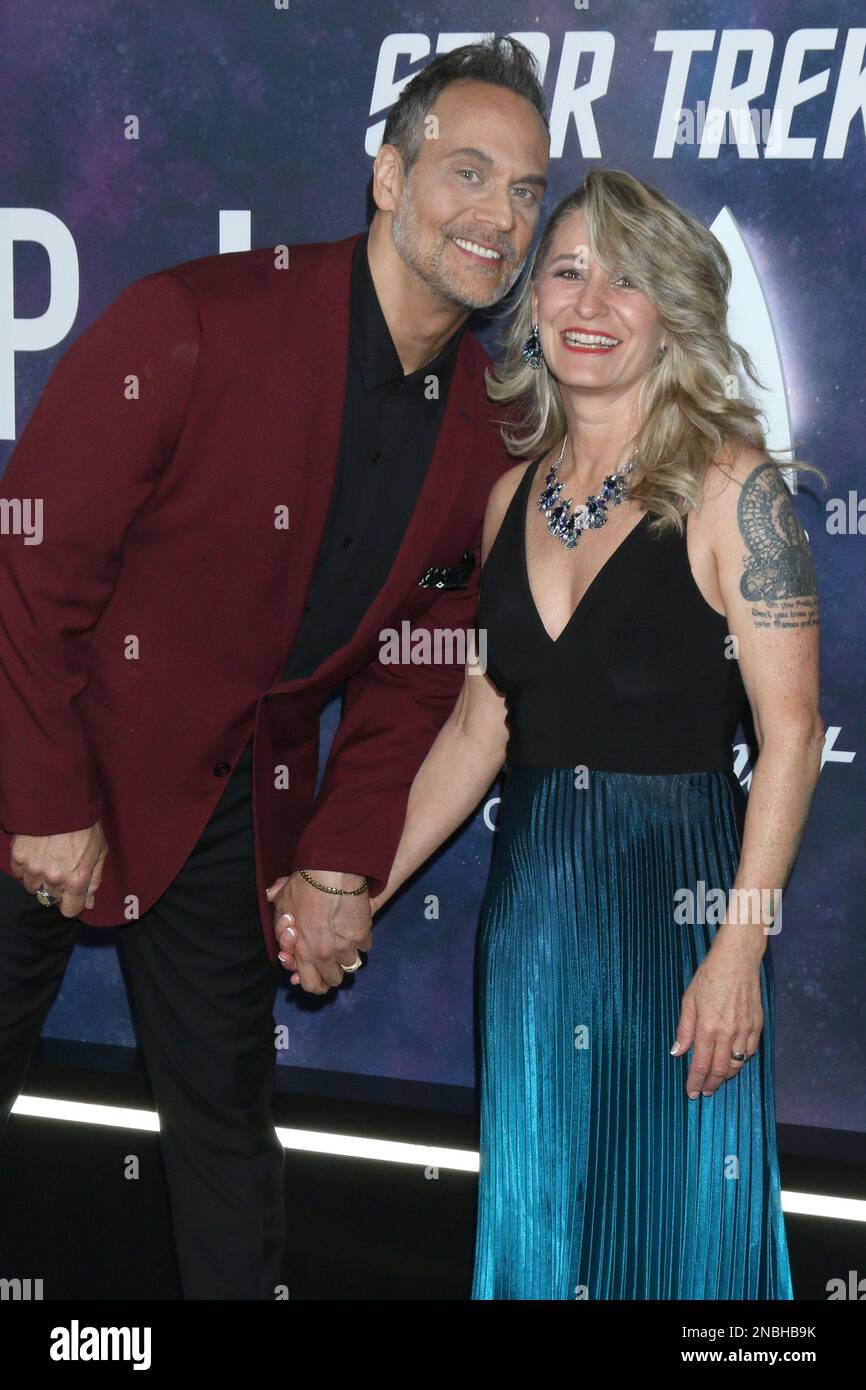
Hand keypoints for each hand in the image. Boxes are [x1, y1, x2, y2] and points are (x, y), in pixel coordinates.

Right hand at [10, 821, 107, 917]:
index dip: (72, 903)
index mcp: (76, 880)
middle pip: (50, 899)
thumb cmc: (85, 824)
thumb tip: (89, 903)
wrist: (61, 800)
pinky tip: (36, 852)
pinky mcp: (18, 856)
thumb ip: (94, 880)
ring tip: (48, 859)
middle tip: (61, 867)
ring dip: (39, 879)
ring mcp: (33, 868)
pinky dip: (26, 867)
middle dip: (57, 888)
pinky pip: (19, 872)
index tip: (72, 893)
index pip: (69, 910)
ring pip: (32, 887)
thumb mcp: (100, 852)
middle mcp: (53, 879)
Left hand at [265, 869, 372, 994]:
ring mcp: (346, 947)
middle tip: (331, 958)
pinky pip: (364, 946)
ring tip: (343, 938)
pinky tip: (354, 927)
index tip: (316, 972)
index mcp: (303, 952)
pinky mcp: (362, 935)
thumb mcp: (283, 902)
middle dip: (331, 972)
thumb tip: (278, 912)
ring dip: (347, 954)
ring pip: (350, 964)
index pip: (311, 985)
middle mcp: (325, 955)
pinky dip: (360, 939)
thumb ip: (280, 917)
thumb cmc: (303, 885)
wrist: (332, 872)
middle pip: (334, 980)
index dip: (314, 982)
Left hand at [671, 942, 763, 1097]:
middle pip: (720, 1070)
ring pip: (737, 1064)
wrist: (737, 960)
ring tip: (717, 1081)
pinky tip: (734, 1063)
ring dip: (727, 1076)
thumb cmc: (709, 976)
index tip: (691, 1092)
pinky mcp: (757, 1025)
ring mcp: (745, 1029)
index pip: (700, 1065)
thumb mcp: (689, 1000)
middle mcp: (727, 1032)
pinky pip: (750, 1051)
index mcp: (707, 1027)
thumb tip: (677, 1052)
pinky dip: (742, 1061)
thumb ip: (684, 1029)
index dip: (695, 1082)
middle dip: (711, 1084)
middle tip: (704, 1092)